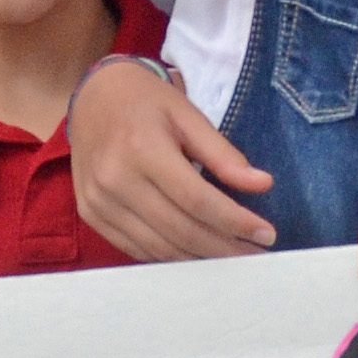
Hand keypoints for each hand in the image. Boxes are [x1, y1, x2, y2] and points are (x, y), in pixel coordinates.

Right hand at [68, 58, 274, 261]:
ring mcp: (99, 202)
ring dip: (200, 260)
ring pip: (159, 247)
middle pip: (180, 230)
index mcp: (142, 148)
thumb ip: (223, 154)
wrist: (93, 98)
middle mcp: (115, 180)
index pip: (197, 200)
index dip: (235, 222)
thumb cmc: (146, 102)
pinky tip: (196, 255)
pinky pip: (136, 248)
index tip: (266, 234)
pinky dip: (170, 257)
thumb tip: (263, 184)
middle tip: (257, 256)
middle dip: (224, 248)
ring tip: (233, 259)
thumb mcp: (188, 115)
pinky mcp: (91, 215)